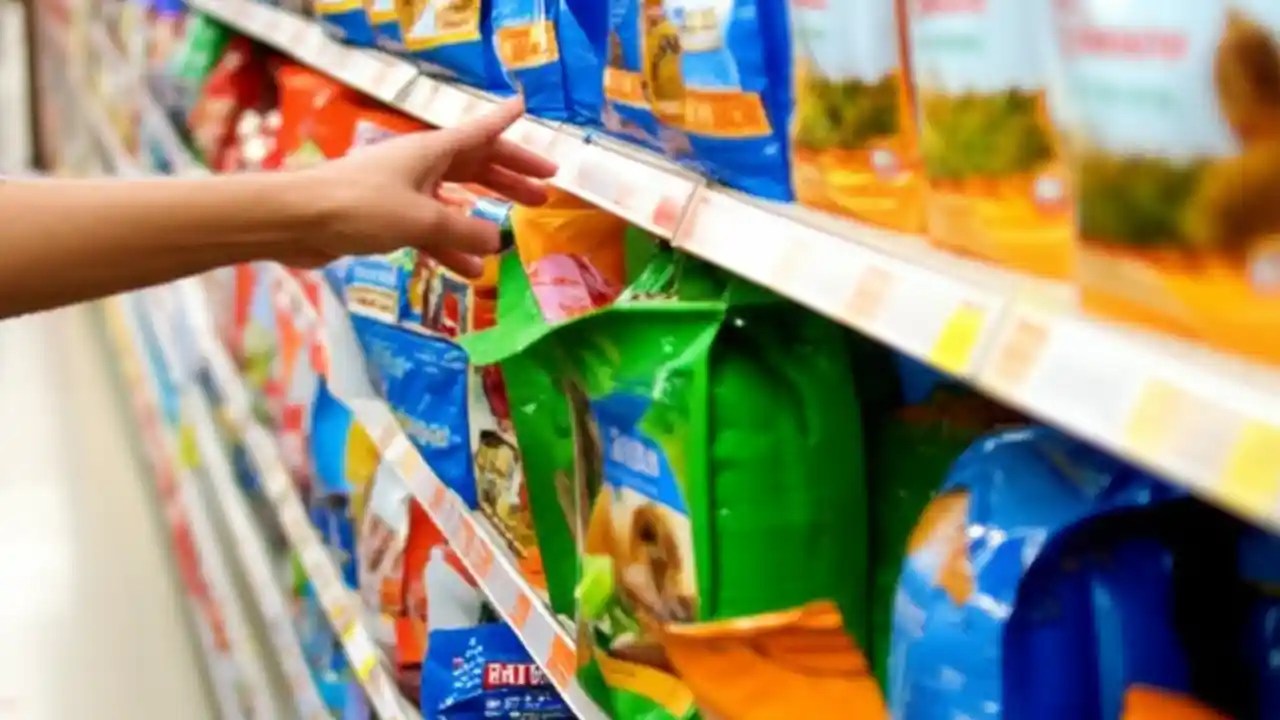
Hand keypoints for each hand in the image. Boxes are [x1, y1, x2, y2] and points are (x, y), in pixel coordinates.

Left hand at [295, 98, 556, 276]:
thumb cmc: (360, 206)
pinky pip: (431, 231)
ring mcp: (403, 193)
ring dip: (483, 218)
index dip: (507, 124)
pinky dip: (452, 248)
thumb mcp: (421, 219)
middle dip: (508, 179)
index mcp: (431, 151)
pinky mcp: (387, 220)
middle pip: (474, 167)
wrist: (297, 221)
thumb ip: (464, 230)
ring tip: (513, 236)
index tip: (529, 113)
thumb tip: (499, 240)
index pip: (480, 133)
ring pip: (454, 203)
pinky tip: (471, 270)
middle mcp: (420, 166)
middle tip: (543, 194)